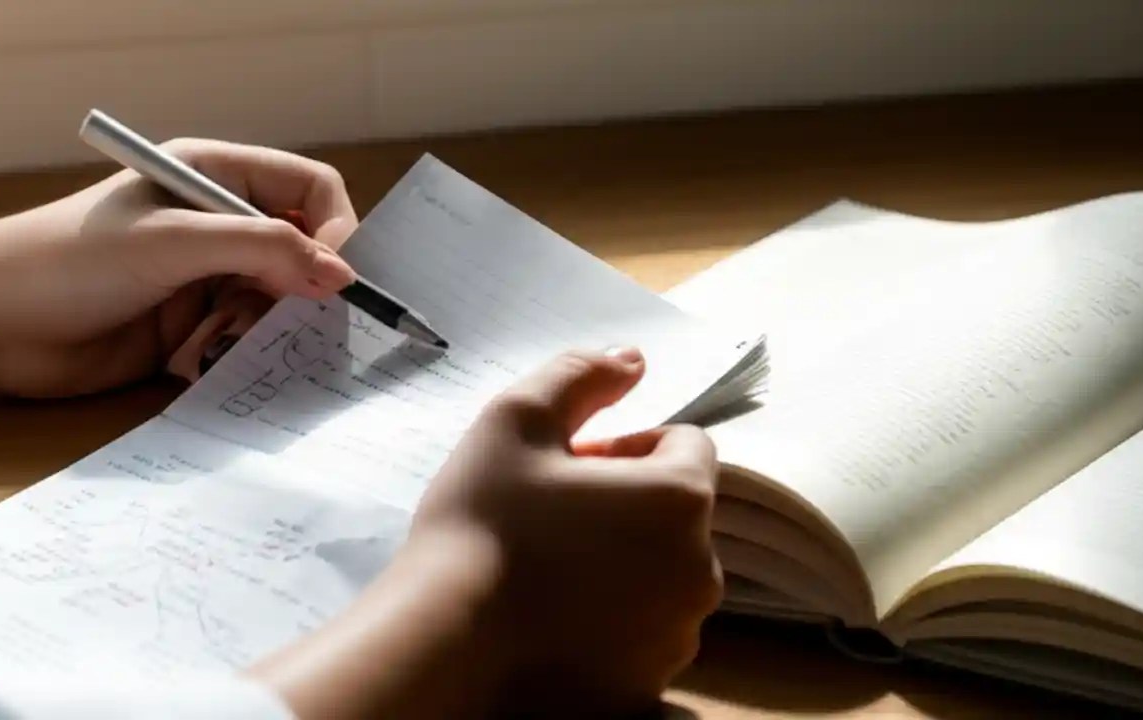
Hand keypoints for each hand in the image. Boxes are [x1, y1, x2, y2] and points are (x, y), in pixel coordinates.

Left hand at [0, 138, 358, 397]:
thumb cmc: (72, 259)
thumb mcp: (177, 241)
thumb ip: (266, 250)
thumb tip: (343, 276)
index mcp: (216, 176)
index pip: (310, 189)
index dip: (335, 228)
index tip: (334, 275)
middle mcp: (220, 223)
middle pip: (304, 249)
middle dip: (303, 286)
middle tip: (285, 314)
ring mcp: (209, 275)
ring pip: (282, 301)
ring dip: (264, 324)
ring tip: (220, 333)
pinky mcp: (196, 325)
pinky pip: (249, 339)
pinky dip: (238, 351)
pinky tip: (200, 354)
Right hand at [251, 348, 722, 719]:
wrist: (443, 646)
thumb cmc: (482, 523)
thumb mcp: (516, 420)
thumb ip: (581, 375)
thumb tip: (634, 359)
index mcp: (681, 499)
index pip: (686, 445)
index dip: (627, 446)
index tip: (571, 467)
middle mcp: (700, 570)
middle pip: (677, 515)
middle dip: (627, 505)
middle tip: (553, 514)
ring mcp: (678, 635)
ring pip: (662, 576)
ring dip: (623, 562)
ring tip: (548, 569)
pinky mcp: (647, 684)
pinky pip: (642, 634)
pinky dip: (612, 622)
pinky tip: (552, 619)